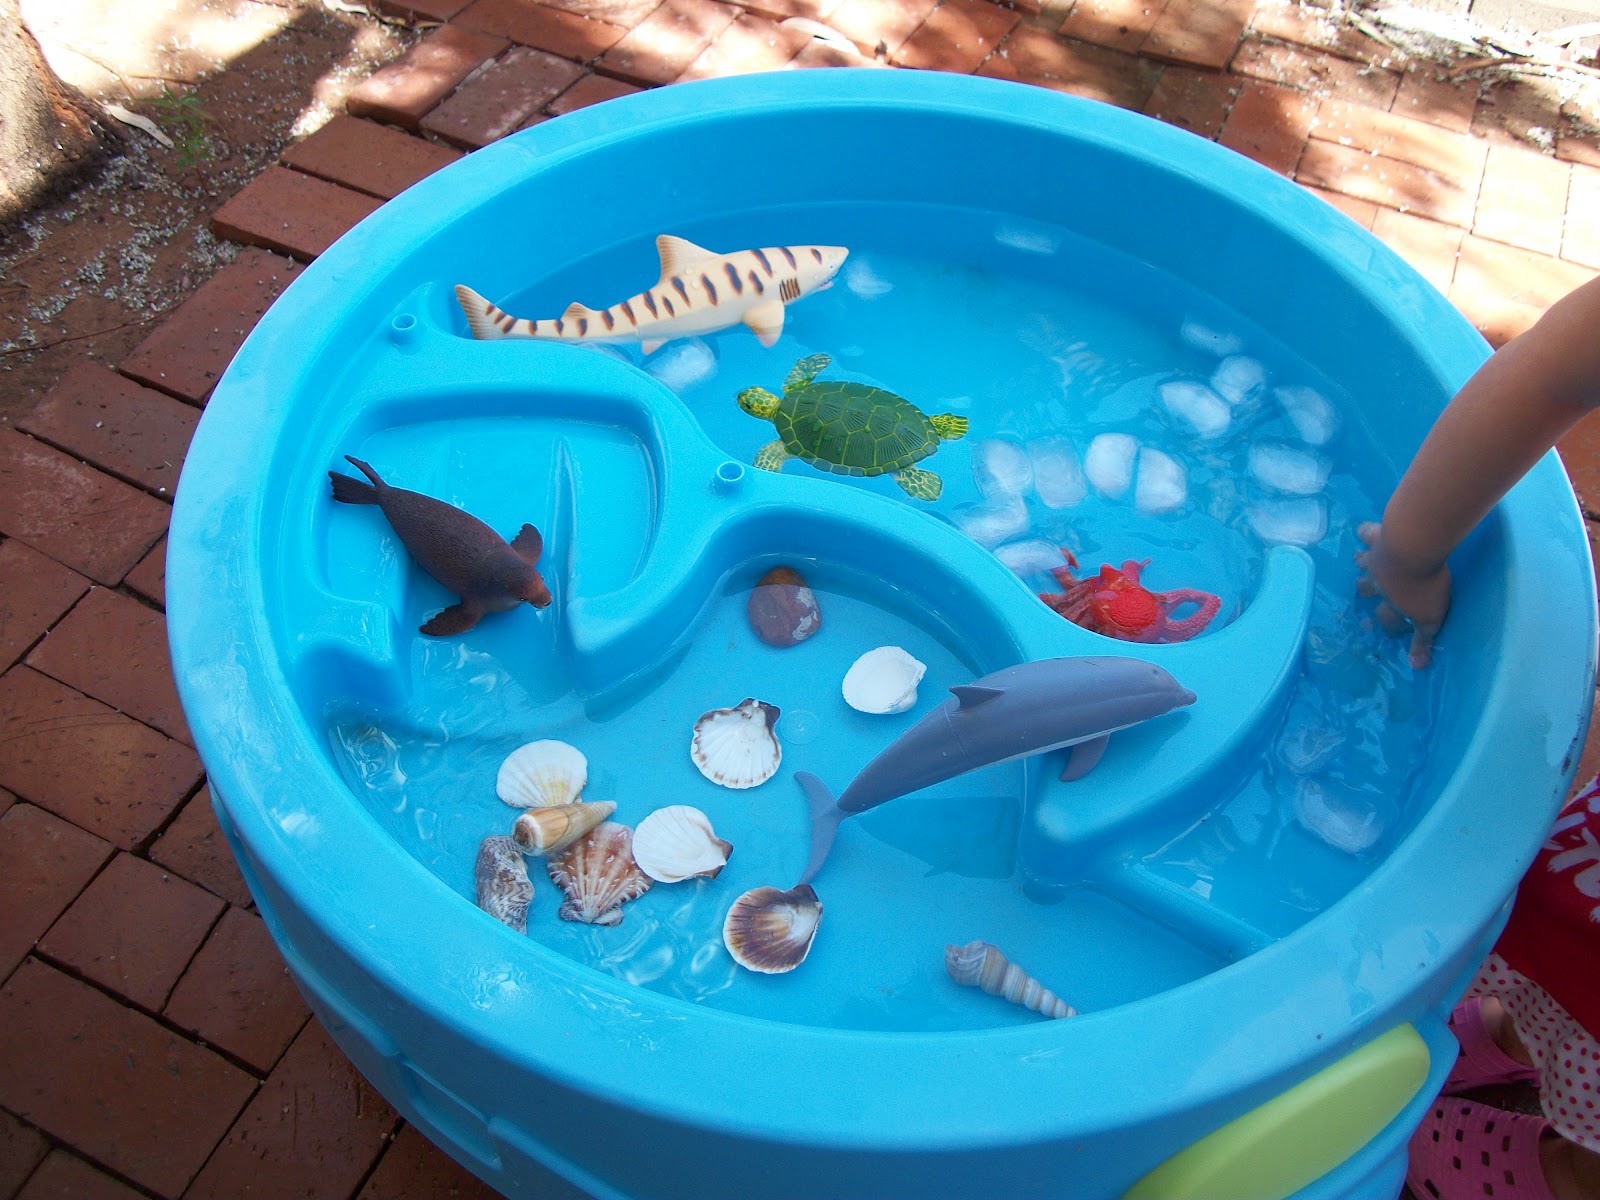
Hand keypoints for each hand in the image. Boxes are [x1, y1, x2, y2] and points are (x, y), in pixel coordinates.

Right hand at [1355, 521, 1449, 667]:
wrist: (1414, 551)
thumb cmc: (1424, 588)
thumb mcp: (1429, 619)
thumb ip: (1422, 641)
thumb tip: (1416, 666)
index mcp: (1391, 604)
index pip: (1386, 618)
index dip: (1388, 624)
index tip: (1388, 627)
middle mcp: (1378, 583)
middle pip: (1366, 589)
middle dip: (1366, 591)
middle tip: (1366, 590)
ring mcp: (1376, 560)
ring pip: (1363, 563)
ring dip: (1362, 563)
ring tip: (1360, 561)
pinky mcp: (1378, 537)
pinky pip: (1367, 534)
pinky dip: (1364, 532)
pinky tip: (1363, 530)